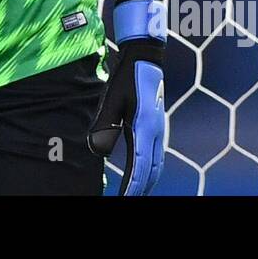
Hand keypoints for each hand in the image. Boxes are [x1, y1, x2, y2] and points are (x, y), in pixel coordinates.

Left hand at [88, 0, 166, 195]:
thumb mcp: (111, 100)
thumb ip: (104, 125)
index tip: (123, 198)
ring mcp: (160, 130)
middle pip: (152, 170)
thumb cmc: (126, 78)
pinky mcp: (158, 126)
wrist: (145, 59)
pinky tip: (143, 172)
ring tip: (136, 192)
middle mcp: (157, 132)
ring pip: (157, 164)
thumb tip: (97, 150)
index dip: (132, 186)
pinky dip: (151, 169)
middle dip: (141, 188)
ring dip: (147, 180)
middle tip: (127, 199)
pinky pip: (157, 154)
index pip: (140, 165)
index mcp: (145, 127)